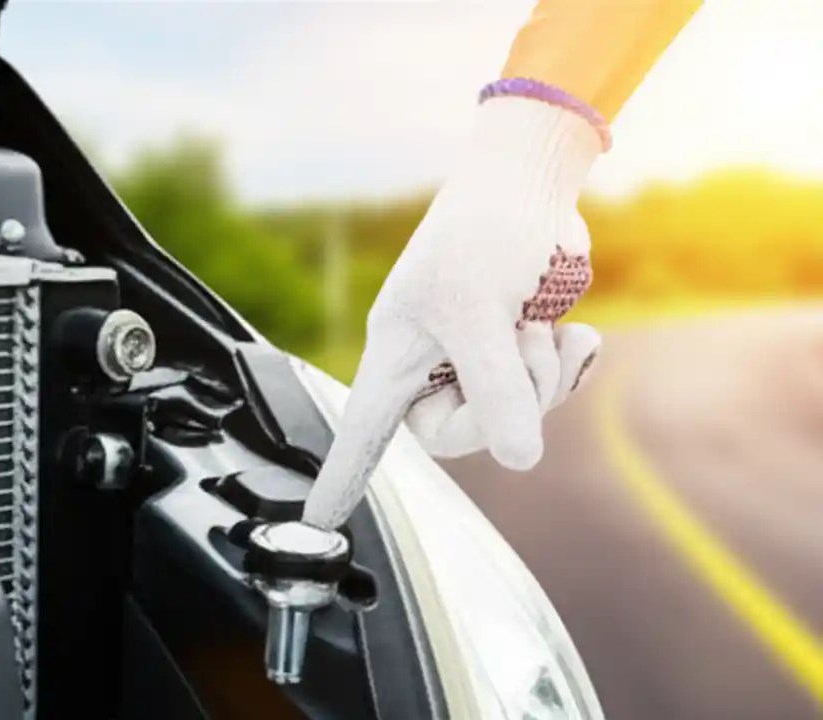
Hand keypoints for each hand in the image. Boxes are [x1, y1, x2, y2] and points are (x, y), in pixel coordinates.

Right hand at [302, 96, 603, 530]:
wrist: (531, 181)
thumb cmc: (484, 231)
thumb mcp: (480, 310)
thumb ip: (494, 387)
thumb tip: (521, 458)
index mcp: (398, 354)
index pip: (364, 429)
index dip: (343, 475)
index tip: (321, 520)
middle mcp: (431, 363)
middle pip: (466, 433)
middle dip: (513, 397)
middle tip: (529, 345)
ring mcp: (476, 357)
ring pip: (517, 413)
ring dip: (546, 374)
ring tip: (544, 324)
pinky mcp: (516, 347)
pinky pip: (548, 389)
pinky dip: (571, 365)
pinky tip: (579, 335)